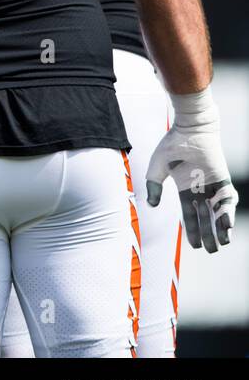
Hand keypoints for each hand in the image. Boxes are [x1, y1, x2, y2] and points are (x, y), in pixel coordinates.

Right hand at [147, 90, 236, 252]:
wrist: (191, 128)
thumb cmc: (172, 144)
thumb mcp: (157, 167)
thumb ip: (154, 186)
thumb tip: (152, 205)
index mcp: (185, 188)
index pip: (189, 214)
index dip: (192, 230)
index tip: (194, 246)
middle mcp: (200, 190)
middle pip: (206, 217)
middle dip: (208, 235)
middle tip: (211, 251)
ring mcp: (213, 185)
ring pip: (218, 212)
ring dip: (221, 228)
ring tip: (222, 244)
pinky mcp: (223, 180)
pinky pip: (228, 200)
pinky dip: (228, 213)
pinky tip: (227, 225)